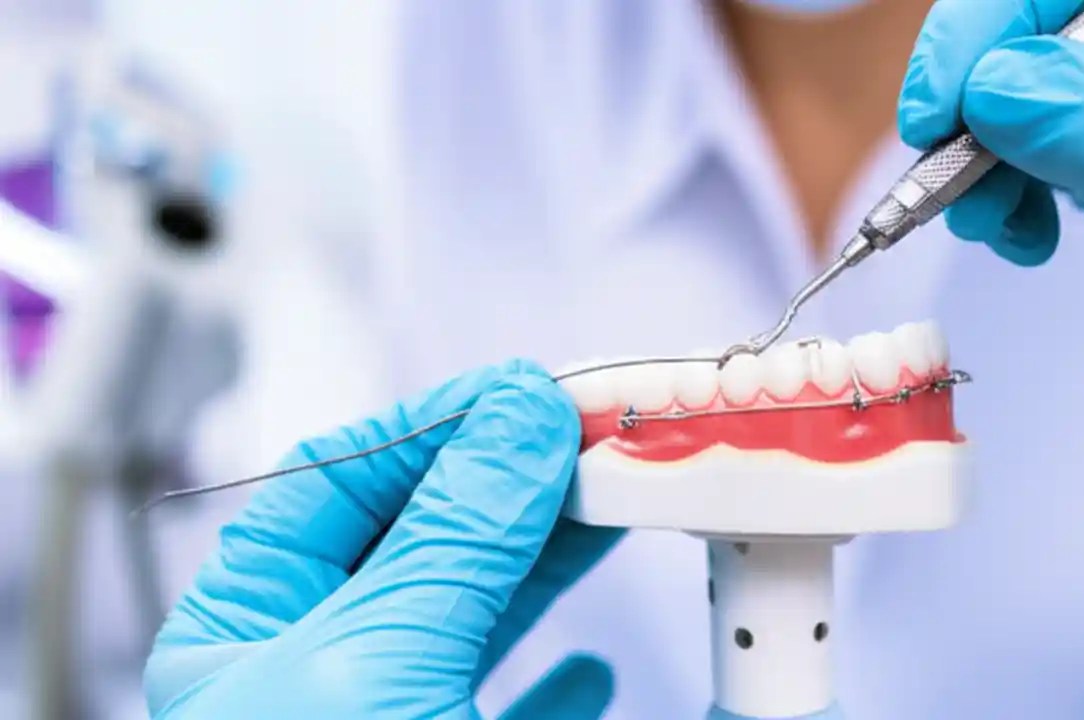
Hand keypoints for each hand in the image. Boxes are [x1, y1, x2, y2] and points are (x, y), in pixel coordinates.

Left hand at [143, 359, 622, 718]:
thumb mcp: (378, 662)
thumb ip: (450, 539)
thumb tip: (517, 420)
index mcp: (238, 637)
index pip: (331, 483)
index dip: (432, 424)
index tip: (520, 391)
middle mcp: (306, 673)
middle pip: (418, 535)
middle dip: (508, 478)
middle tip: (587, 433)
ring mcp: (381, 718)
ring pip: (472, 611)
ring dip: (547, 556)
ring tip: (610, 502)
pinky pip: (506, 707)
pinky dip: (556, 683)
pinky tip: (589, 671)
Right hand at [898, 1, 1083, 651]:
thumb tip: (995, 83)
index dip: (1012, 14)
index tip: (947, 97)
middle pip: (1067, 16)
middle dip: (988, 81)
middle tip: (943, 160)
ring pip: (1045, 79)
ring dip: (983, 142)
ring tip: (986, 221)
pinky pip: (1049, 148)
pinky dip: (1004, 184)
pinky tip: (1017, 235)